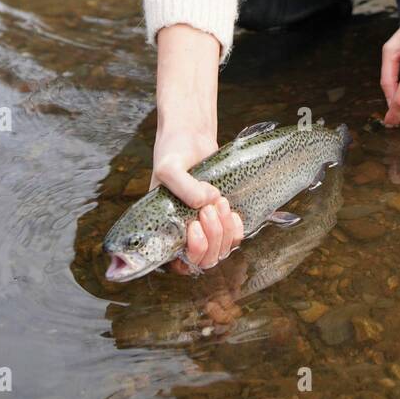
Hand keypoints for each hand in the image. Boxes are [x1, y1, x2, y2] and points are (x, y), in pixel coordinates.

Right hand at [151, 129, 244, 273]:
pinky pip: (234, 237)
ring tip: (219, 202)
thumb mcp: (170, 167)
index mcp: (164, 229)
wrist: (190, 135)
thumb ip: (183, 185)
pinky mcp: (221, 217)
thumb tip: (207, 201)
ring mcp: (204, 227)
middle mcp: (183, 233)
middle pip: (204, 260)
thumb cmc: (173, 151)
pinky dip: (235, 228)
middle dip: (211, 237)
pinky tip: (231, 211)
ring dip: (223, 231)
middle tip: (208, 209)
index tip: (193, 226)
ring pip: (221, 251)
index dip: (191, 253)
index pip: (177, 263)